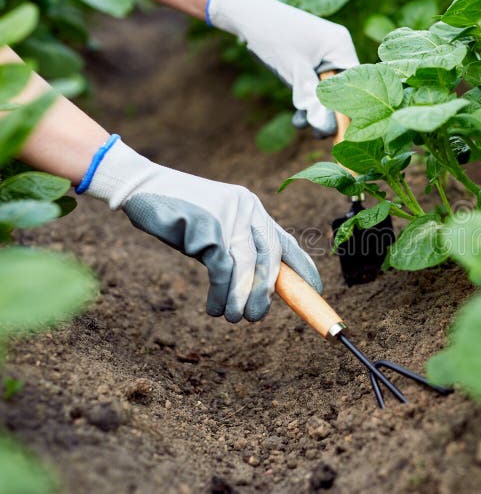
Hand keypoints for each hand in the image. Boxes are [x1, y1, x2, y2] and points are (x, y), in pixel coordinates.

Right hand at [83, 136, 321, 322]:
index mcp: (253, 208)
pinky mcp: (208, 226)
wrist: (139, 188)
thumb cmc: (178, 214)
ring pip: (248, 267)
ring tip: (234, 318)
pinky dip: (221, 293)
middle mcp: (248, 209)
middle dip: (266, 292)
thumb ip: (237, 247)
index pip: (284, 241)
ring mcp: (229, 215)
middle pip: (270, 257)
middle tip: (256, 316)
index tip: (315, 291)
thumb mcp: (216, 228)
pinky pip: (222, 269)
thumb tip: (260, 286)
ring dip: (242, 298)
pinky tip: (214, 307)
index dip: (302, 267)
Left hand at [206, 0, 358, 134]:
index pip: (355, 83)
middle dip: (328, 112)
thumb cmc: (273, 36)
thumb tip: (324, 128)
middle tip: (318, 133)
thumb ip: (310, 98)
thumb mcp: (293, 70)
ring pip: (326, 92)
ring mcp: (324, 57)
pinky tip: (297, 118)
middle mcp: (337, 51)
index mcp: (341, 46)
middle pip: (342, 89)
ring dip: (314, 110)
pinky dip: (306, 101)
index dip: (349, 107)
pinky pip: (314, 87)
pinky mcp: (311, 64)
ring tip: (301, 124)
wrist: (246, 16)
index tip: (340, 130)